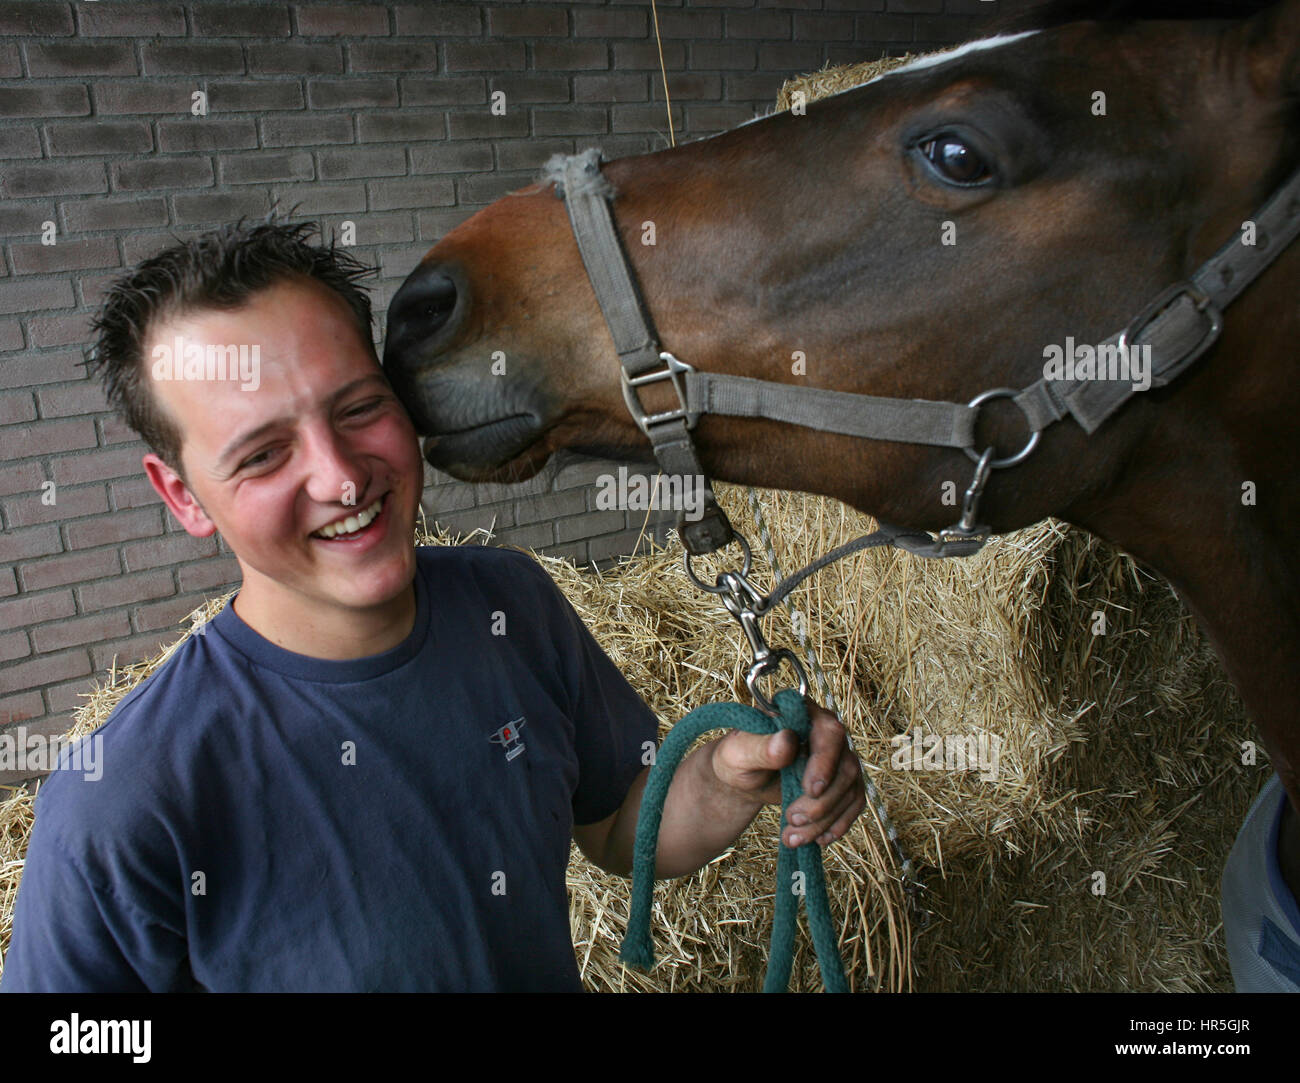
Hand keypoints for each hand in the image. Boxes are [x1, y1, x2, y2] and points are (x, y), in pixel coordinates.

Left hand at [708, 698, 866, 848]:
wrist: (743, 778)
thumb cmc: (737, 758)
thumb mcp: (738, 752)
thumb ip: (760, 746)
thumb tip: (787, 741)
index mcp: (802, 712)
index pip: (829, 731)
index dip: (825, 762)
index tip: (810, 789)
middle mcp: (826, 731)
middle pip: (845, 766)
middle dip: (822, 802)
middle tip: (791, 819)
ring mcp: (838, 756)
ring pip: (850, 789)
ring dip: (825, 819)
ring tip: (793, 836)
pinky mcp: (842, 781)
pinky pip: (854, 803)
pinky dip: (839, 824)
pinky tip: (818, 839)